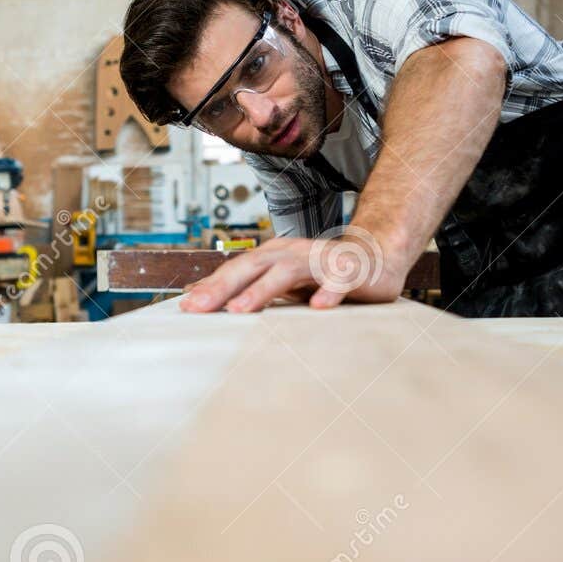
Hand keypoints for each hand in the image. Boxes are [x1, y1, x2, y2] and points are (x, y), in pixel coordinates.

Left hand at [179, 230, 405, 313]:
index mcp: (274, 254)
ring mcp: (321, 260)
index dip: (211, 286)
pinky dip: (328, 292)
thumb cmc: (324, 274)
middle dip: (223, 287)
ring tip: (240, 309)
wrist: (376, 257)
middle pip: (252, 266)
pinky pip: (338, 281)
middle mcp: (293, 252)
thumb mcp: (284, 283)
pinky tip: (318, 307)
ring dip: (262, 290)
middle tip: (199, 308)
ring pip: (287, 271)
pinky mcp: (350, 270)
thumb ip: (253, 290)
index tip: (186, 307)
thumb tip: (208, 301)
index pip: (236, 269)